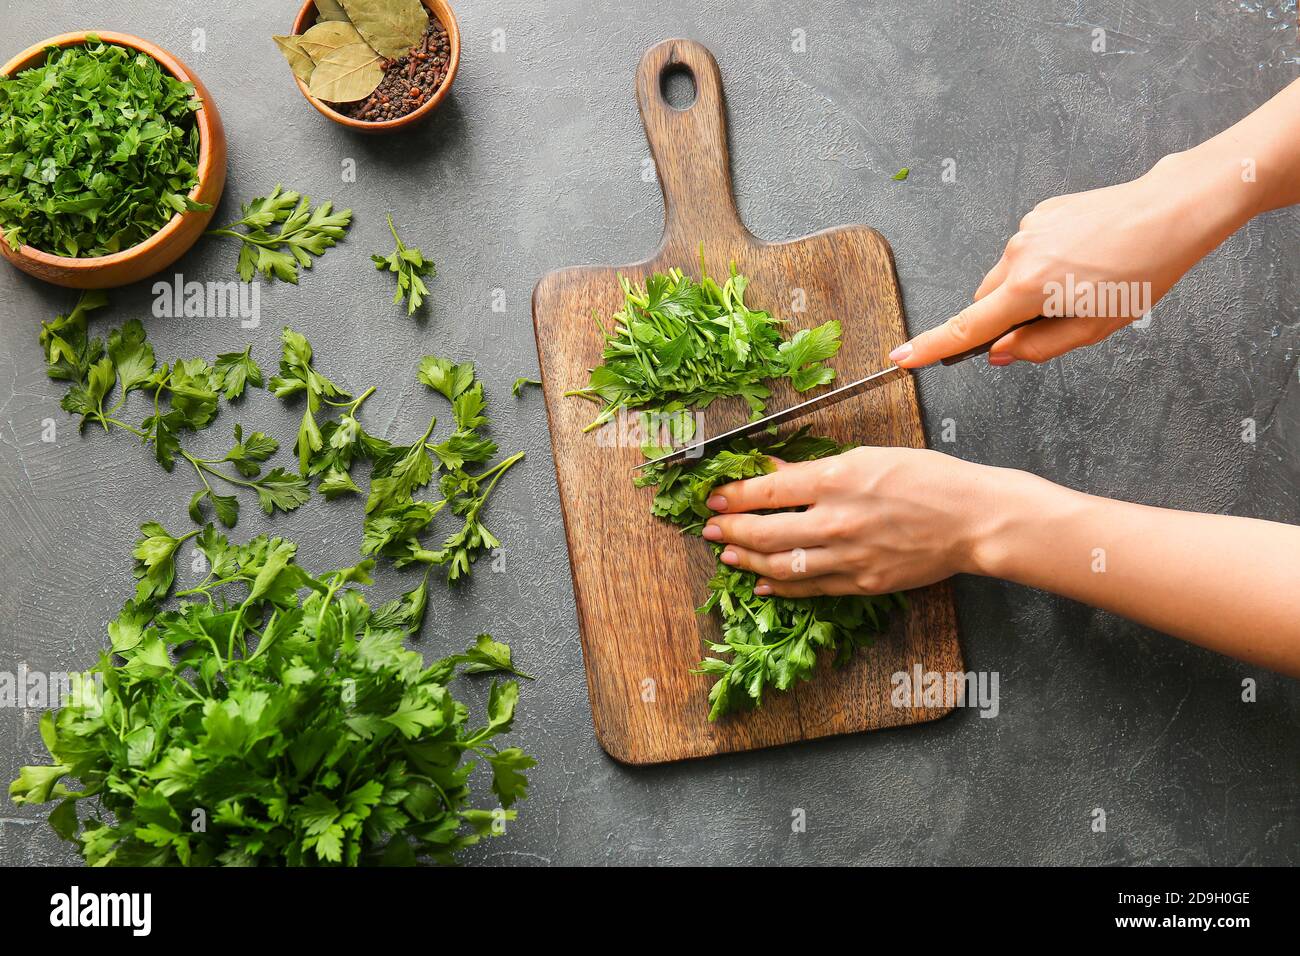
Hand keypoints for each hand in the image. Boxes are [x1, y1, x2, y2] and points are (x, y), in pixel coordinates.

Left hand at [701, 446, 1010, 596]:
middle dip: (729, 532)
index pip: (767, 491)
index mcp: (836, 479)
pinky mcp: (862, 583)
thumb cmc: (929, 479)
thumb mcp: (868, 456)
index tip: (714, 499)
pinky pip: (810, 587)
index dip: (734, 497)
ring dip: (747, 562)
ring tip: (727, 556)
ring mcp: (847, 557)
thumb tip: (774, 471)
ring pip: (781, 566)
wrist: (974, 519)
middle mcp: (835, 520)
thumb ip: (815, 469)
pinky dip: (781, 586)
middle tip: (709, 529)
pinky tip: (763, 583)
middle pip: (764, 532)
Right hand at [890, 147, 1256, 366]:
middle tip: (1057, 317)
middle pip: (987, 301)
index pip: (967, 327)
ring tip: (1082, 282)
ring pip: (1007, 277)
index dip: (931, 348)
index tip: (902, 357)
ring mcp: (1027, 230)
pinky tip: (1083, 258)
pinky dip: (1044, 263)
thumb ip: (1039, 347)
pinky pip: (1026, 250)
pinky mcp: (1040, 213)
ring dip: (1028, 289)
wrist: (1171, 211)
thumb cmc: (1143, 270)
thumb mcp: (1095, 326)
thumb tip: (1001, 352)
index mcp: (1030, 288)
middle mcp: (1018, 255)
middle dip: (1007, 316)